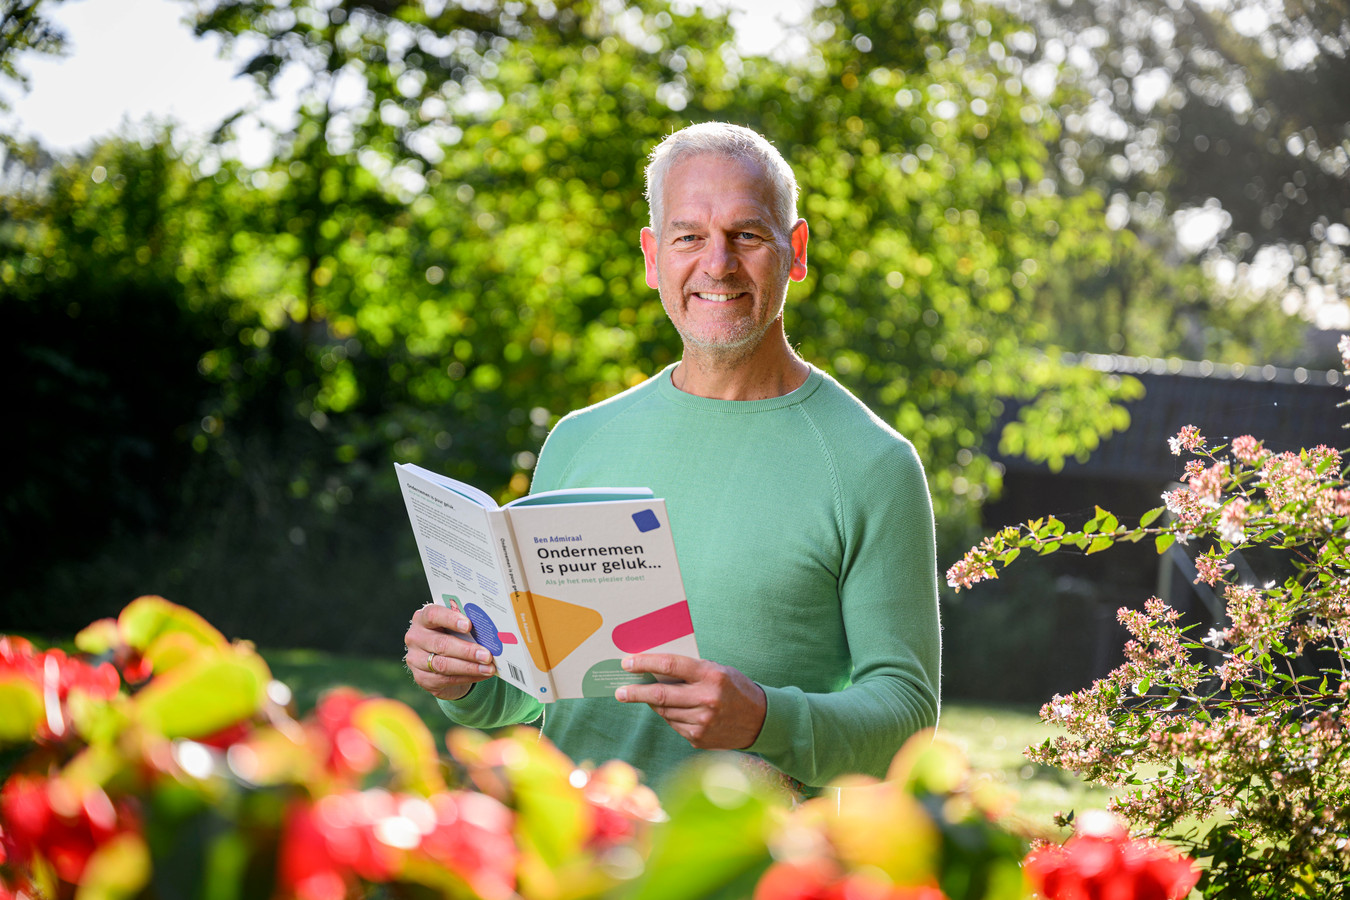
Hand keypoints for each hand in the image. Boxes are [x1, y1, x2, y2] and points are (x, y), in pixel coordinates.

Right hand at [403, 601, 495, 700]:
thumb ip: (464, 623)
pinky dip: (467, 677)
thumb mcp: (454, 626)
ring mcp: (416, 660)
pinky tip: (482, 675)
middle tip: (487, 655)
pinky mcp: (422, 678)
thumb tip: (489, 629)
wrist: (439, 658)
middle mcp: (415, 638)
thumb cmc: (450, 634)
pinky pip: (446, 679)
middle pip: (441, 644)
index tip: (469, 625)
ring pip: (444, 665)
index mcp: (422, 618)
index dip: (450, 619)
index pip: (433, 615)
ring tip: (489, 668)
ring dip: (469, 667)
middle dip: (467, 651)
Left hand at [615, 654, 766, 749]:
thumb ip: (689, 671)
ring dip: (653, 704)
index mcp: (711, 675)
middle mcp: (706, 699)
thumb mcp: (717, 670)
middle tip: (619, 691)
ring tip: (648, 697)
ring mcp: (702, 722)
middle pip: (660, 695)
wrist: (761, 720)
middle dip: (635, 693)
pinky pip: (674, 724)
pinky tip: (675, 710)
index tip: (627, 663)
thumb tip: (653, 671)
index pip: (670, 666)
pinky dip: (669, 716)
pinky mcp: (699, 738)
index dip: (645, 664)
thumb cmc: (735, 688)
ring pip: (664, 711)